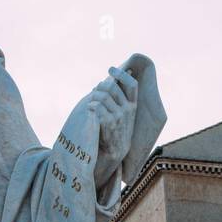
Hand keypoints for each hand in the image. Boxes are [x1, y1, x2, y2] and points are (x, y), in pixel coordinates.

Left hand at [88, 66, 136, 188]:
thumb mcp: (123, 114)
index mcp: (133, 105)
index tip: (110, 69)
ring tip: (90, 102)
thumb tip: (110, 79)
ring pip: (103, 96)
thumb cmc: (116, 131)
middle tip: (95, 90)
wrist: (115, 153)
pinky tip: (89, 109)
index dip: (121, 74)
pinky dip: (91, 106)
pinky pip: (97, 107)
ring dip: (93, 96)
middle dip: (100, 87)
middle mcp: (128, 110)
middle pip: (112, 88)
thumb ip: (119, 99)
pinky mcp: (110, 124)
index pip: (132, 84)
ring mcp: (119, 117)